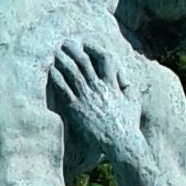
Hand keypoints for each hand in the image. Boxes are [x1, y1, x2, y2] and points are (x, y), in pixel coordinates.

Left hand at [47, 37, 137, 153]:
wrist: (120, 142)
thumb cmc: (128, 124)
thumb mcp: (134, 101)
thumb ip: (128, 85)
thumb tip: (122, 74)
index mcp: (113, 84)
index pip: (104, 58)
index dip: (95, 48)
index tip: (87, 43)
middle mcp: (99, 88)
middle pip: (84, 62)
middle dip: (74, 50)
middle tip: (65, 42)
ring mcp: (86, 98)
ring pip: (72, 73)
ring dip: (63, 60)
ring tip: (56, 52)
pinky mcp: (76, 109)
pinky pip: (63, 89)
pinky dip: (57, 77)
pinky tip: (51, 70)